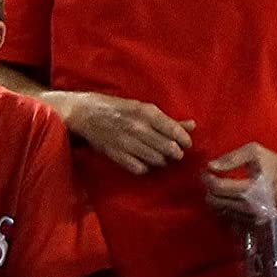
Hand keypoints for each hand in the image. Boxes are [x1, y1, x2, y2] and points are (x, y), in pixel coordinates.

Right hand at [55, 90, 192, 174]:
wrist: (84, 112)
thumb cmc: (117, 108)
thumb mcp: (143, 108)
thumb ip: (168, 119)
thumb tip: (192, 125)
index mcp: (147, 113)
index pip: (176, 133)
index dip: (185, 142)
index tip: (184, 144)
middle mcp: (139, 127)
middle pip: (170, 149)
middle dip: (175, 154)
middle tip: (173, 153)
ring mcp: (126, 141)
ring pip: (157, 160)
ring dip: (161, 161)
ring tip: (158, 157)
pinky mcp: (115, 153)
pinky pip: (139, 168)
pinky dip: (144, 168)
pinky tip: (143, 162)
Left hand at [203, 141, 276, 221]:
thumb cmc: (273, 163)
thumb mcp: (254, 152)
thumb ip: (231, 158)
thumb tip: (210, 166)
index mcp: (254, 189)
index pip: (219, 188)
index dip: (208, 179)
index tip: (206, 172)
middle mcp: (254, 206)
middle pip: (217, 202)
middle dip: (209, 189)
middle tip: (211, 179)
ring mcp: (254, 217)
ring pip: (221, 211)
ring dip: (215, 199)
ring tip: (220, 187)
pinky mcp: (255, 222)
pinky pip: (230, 218)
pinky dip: (224, 208)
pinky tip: (227, 198)